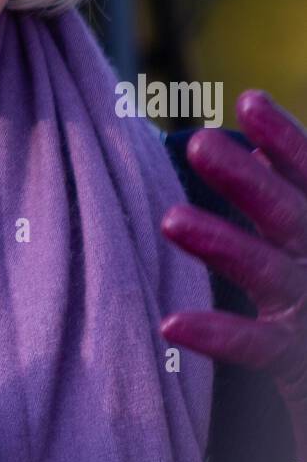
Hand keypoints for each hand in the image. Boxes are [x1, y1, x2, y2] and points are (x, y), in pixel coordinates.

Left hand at [158, 90, 306, 461]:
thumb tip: (255, 152)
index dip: (285, 138)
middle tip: (199, 144)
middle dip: (247, 181)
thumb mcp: (305, 236)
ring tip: (169, 220)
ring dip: (220, 244)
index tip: (248, 100)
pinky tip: (172, 324)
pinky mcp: (299, 361)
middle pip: (288, 214)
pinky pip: (256, 347)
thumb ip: (289, 195)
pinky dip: (218, 335)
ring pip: (267, 272)